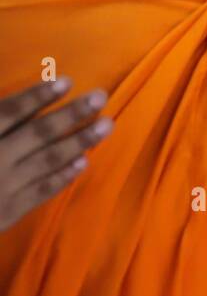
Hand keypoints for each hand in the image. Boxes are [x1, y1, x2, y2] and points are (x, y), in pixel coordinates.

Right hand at [0, 78, 111, 231]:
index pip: (6, 114)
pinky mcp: (6, 214)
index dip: (35, 97)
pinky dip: (62, 178)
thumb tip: (9, 108)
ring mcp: (1, 190)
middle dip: (70, 115)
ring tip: (107, 125)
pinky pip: (40, 193)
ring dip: (79, 142)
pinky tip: (84, 162)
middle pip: (35, 135)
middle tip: (101, 96)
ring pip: (46, 162)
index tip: (67, 81)